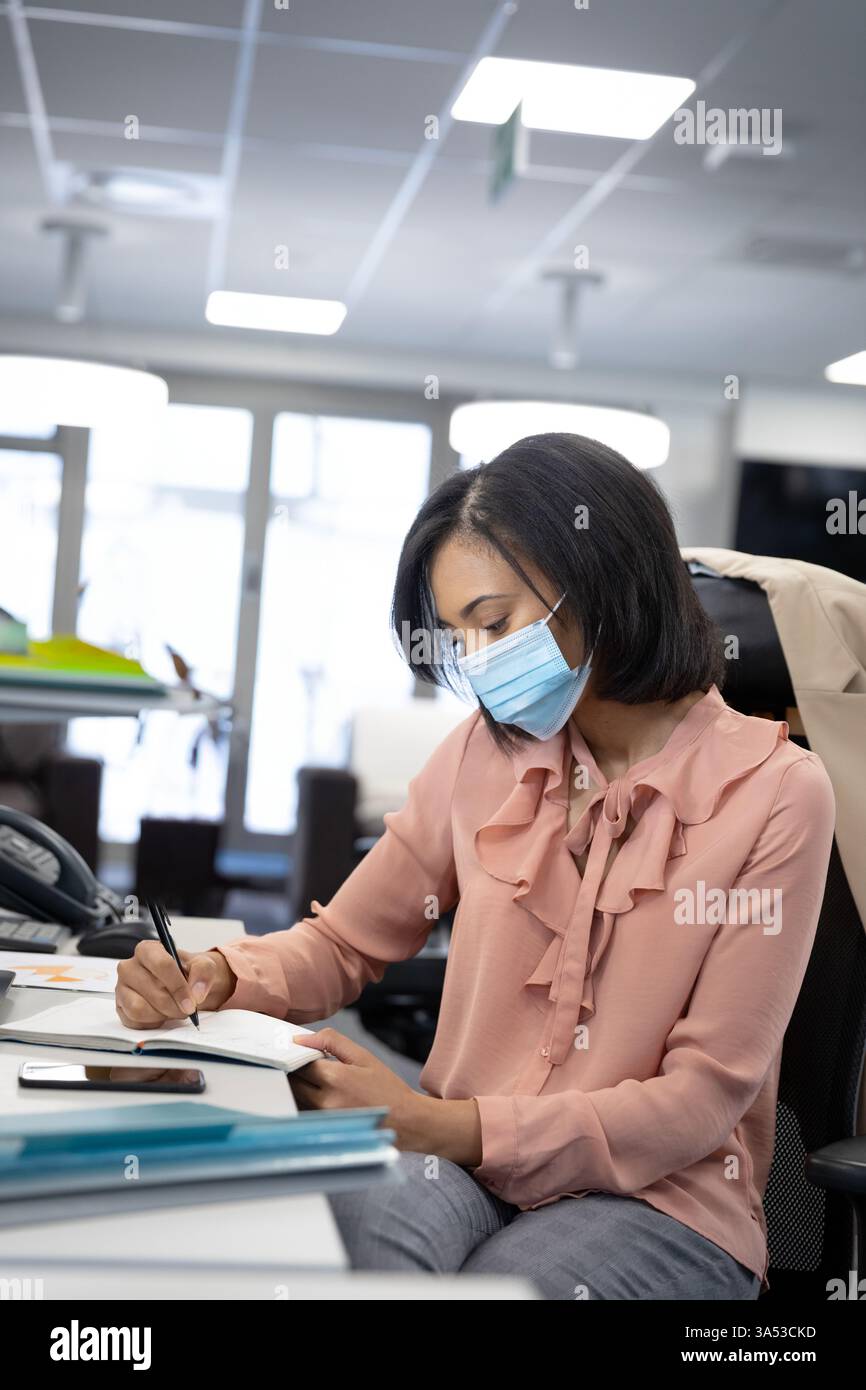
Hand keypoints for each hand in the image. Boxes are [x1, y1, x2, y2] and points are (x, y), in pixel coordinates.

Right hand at [115, 943, 235, 1028]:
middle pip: (152, 991)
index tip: (192, 1003)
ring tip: (174, 1010)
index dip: (179, 986)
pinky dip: (152, 1022)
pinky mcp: (121, 1008)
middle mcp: (129, 967)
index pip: (162, 965)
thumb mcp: (203, 965)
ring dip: (163, 1015)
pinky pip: (134, 1021)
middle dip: (174, 1005)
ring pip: (139, 1009)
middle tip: (187, 1009)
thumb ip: (203, 973)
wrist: (184, 986)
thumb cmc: (188, 972)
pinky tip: (161, 1014)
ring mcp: (121, 988)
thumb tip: (196, 993)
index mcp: (147, 950)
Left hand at [289, 1028, 432, 1149]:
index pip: (298, 1062)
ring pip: (296, 1097)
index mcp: (335, 1078)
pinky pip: (304, 1111)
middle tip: (307, 1065)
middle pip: (293, 1081)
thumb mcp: (363, 1056)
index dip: (297, 1055)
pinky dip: (305, 1101)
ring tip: (318, 1081)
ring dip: (299, 1087)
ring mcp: (323, 1118)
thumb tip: (301, 1038)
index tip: (301, 1052)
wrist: (405, 1120)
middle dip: (295, 1070)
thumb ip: (331, 1040)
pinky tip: (321, 1096)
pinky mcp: (324, 1130)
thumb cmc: (386, 1088)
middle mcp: (325, 1101)